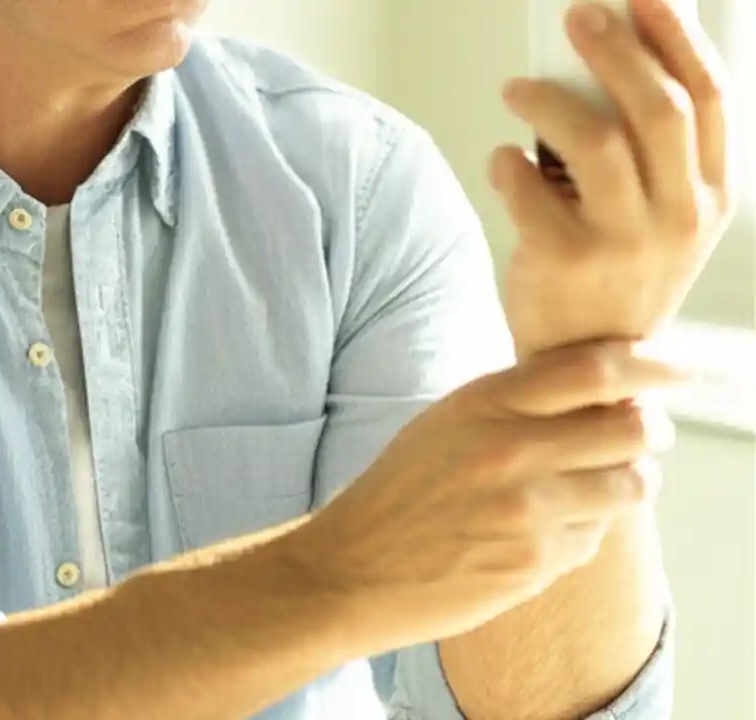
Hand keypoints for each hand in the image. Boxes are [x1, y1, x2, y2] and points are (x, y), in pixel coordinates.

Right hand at [310, 341, 683, 653]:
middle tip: (647, 432)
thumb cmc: (402, 491)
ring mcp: (526, 510)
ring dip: (627, 482)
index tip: (674, 368)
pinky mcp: (534, 562)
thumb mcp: (447, 423)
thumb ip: (519, 401)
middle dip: (652, 428)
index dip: (651, 362)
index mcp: (483, 403)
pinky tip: (538, 533)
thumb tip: (612, 387)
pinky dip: (582, 531)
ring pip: (631, 485)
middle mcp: (509, 451)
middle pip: (632, 425)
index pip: (595, 368)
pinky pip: (595, 537)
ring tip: (594, 485)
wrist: (351, 569)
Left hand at [494, 0, 736, 357]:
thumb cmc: (619, 275)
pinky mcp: (564, 260)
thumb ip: (655, 154)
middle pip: (655, 107)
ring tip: (516, 90)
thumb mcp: (664, 218)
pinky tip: (501, 160)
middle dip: (614, 49)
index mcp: (712, 196)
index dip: (677, 37)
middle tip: (576, 17)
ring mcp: (624, 242)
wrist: (587, 365)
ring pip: (593, 140)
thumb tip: (614, 58)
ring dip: (546, 100)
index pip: (711, 98)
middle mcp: (679, 217)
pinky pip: (527, 186)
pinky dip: (506, 162)